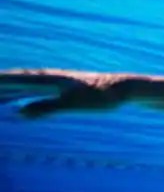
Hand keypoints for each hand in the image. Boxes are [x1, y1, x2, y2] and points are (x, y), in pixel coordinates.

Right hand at [0, 69, 129, 118]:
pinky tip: (19, 105)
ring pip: (24, 86)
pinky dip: (22, 96)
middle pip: (16, 81)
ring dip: (7, 90)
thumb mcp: (73, 104)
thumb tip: (19, 113)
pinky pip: (36, 93)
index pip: (15, 79)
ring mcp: (56, 84)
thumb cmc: (101, 96)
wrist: (124, 88)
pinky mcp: (64, 91)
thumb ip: (47, 108)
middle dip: (0, 85)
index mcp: (49, 78)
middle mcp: (50, 78)